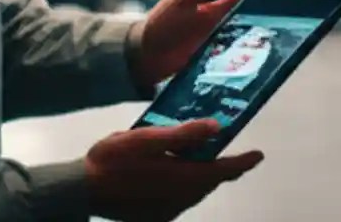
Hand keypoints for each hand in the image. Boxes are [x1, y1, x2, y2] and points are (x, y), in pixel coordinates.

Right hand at [85, 119, 263, 221]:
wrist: (82, 189)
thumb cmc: (114, 159)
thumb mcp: (147, 137)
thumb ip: (183, 134)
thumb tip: (217, 127)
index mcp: (183, 179)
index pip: (224, 171)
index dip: (243, 162)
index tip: (258, 154)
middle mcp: (181, 200)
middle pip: (210, 182)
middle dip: (221, 167)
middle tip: (224, 150)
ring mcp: (168, 211)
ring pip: (194, 192)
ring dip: (200, 175)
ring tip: (196, 156)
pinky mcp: (155, 217)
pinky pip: (178, 200)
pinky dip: (183, 185)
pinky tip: (170, 173)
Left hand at [134, 0, 263, 85]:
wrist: (143, 53)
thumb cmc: (158, 24)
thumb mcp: (175, 4)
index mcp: (206, 9)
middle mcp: (211, 25)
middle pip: (237, 19)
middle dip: (252, 18)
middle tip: (270, 18)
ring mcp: (210, 42)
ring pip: (235, 38)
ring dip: (247, 39)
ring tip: (263, 38)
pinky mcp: (206, 59)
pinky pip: (226, 56)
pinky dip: (236, 57)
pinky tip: (246, 59)